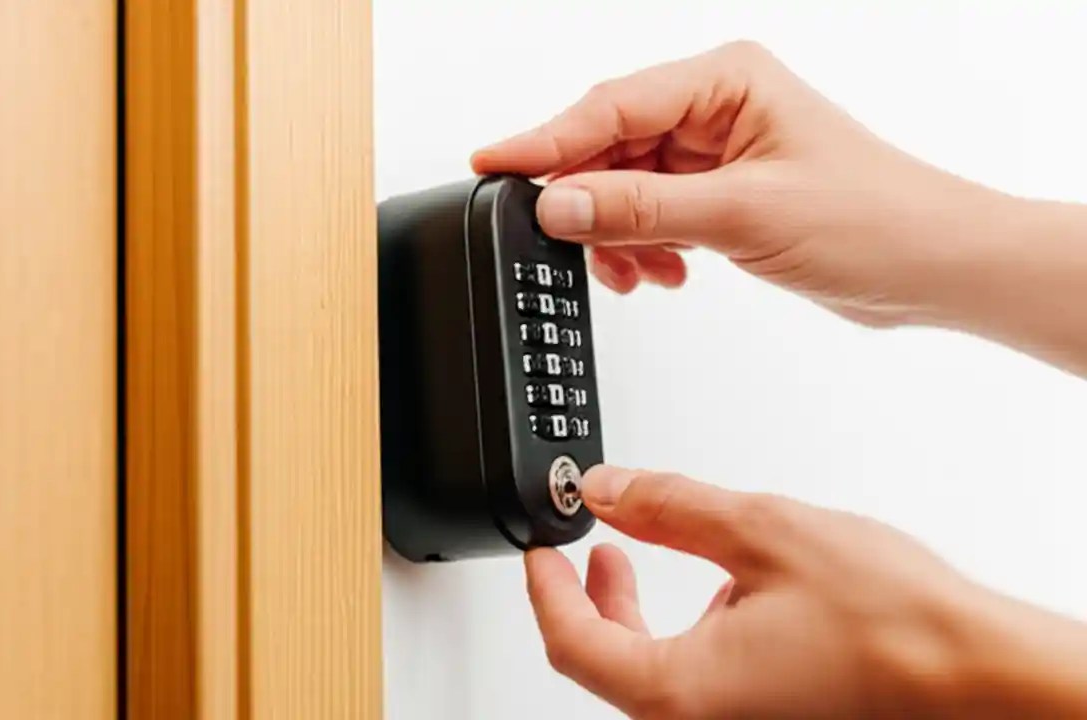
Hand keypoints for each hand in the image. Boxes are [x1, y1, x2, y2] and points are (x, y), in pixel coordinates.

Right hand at [471, 41, 1015, 328]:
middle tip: (559, 242)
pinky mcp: (720, 193)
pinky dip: (643, 245)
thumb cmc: (874, 218)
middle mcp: (716, 107)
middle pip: (609, 147)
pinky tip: (661, 272)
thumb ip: (639, 209)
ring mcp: (715, 151)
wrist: (932, 268)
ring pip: (624, 186)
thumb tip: (558, 204)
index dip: (546, 141)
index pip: (611, 108)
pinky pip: (650, 213)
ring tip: (635, 271)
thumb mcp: (742, 213)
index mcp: (725, 81)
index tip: (494, 165)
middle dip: (587, 201)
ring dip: (617, 233)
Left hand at [526, 466, 1086, 718]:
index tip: (540, 547)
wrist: (980, 674)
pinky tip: (723, 593)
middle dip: (591, 597)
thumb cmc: (893, 623)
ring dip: (638, 614)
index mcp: (679, 691)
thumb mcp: (760, 532)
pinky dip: (687, 636)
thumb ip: (668, 508)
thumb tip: (610, 490)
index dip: (545, 586)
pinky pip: (698, 685)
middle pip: (604, 662)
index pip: (569, 641)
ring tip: (646, 556)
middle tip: (591, 548)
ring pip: (651, 674)